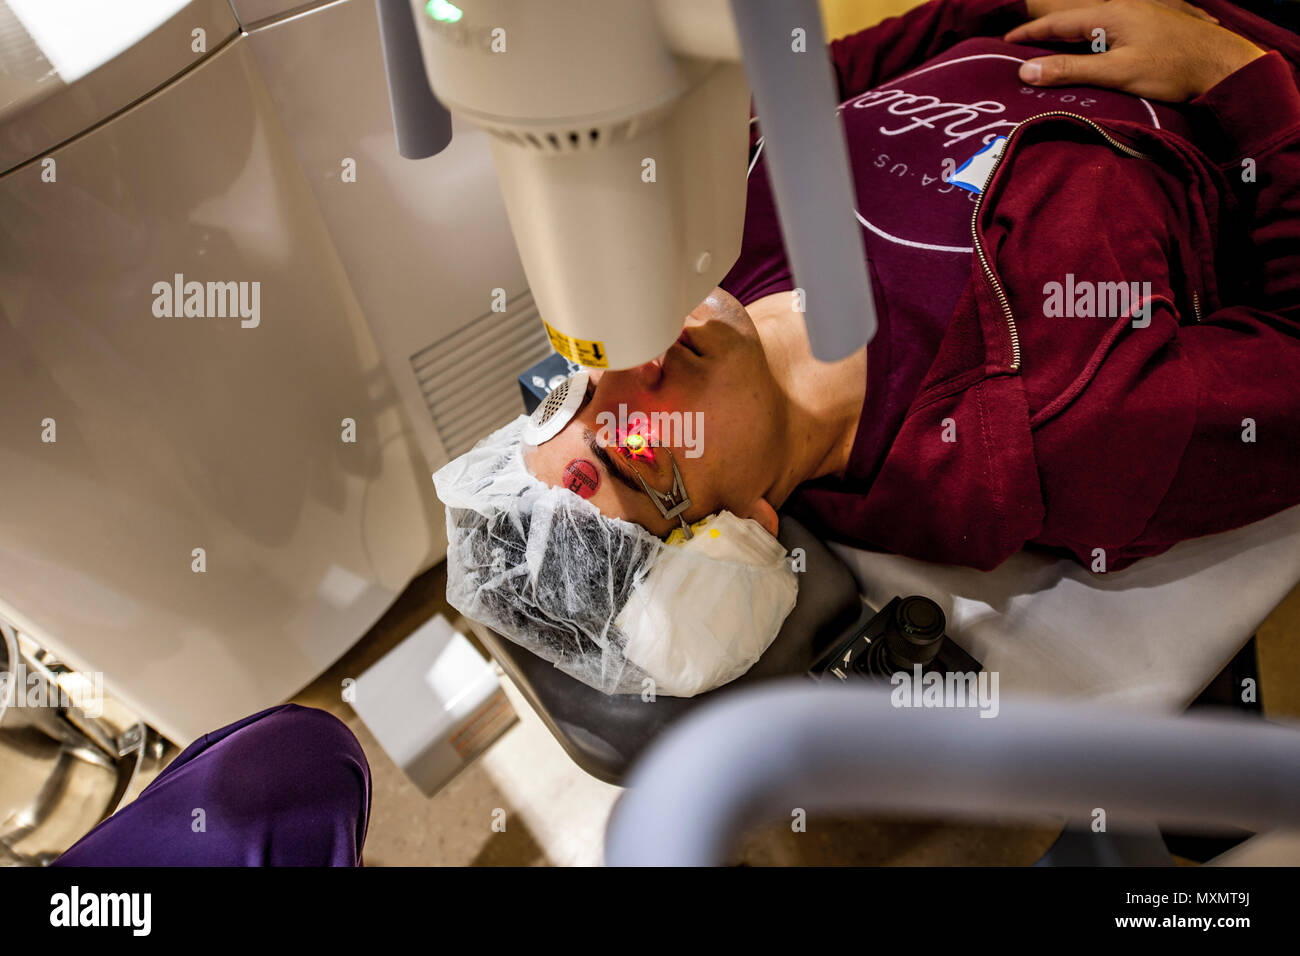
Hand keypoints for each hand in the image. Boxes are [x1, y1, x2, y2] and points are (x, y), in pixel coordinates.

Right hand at [1007, 0, 1265, 100]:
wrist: (1222, 65)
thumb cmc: (1171, 68)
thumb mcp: (1117, 72)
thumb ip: (1071, 70)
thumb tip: (1027, 70)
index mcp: (1110, 13)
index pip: (1058, 22)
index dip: (1029, 33)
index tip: (1004, 42)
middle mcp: (1122, 7)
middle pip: (1074, 19)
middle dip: (1046, 32)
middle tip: (1021, 46)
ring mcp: (1140, 13)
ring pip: (1093, 23)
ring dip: (1068, 36)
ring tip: (1049, 49)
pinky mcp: (1152, 25)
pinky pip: (1110, 28)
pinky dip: (1090, 39)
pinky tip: (1090, 48)